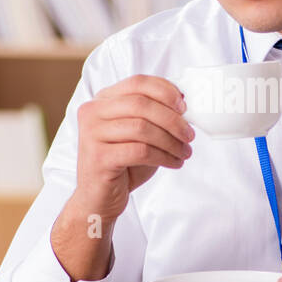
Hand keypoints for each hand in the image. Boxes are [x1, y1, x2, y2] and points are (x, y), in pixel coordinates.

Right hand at [74, 74, 195, 220]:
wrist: (100, 198)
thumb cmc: (123, 164)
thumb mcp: (139, 134)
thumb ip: (153, 116)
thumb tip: (184, 104)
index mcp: (102, 100)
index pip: (137, 82)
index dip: (164, 91)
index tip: (184, 105)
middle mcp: (93, 113)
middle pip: (141, 104)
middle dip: (172, 119)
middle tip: (189, 135)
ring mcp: (92, 134)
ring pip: (142, 128)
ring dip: (171, 141)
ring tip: (184, 152)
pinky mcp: (99, 157)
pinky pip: (140, 151)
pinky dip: (163, 157)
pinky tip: (174, 163)